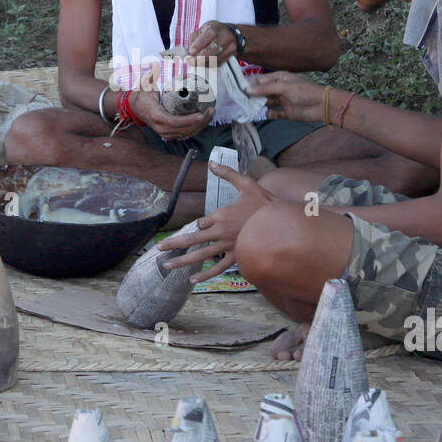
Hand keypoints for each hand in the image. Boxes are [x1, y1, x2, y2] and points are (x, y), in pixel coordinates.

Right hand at [130, 65, 213, 139]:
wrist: (134, 107)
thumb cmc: (141, 95)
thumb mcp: (145, 84)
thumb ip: (151, 75)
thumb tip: (156, 64)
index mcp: (156, 115)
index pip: (173, 121)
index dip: (188, 120)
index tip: (200, 115)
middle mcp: (160, 127)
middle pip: (183, 130)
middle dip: (199, 122)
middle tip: (210, 111)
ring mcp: (165, 132)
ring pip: (186, 133)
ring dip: (200, 126)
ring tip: (210, 113)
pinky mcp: (169, 133)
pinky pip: (184, 134)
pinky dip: (196, 128)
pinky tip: (205, 120)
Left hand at [157, 162, 274, 283]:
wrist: (283, 223)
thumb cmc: (264, 202)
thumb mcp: (246, 183)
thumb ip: (227, 173)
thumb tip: (211, 162)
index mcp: (221, 215)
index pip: (201, 222)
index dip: (202, 224)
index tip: (206, 224)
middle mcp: (220, 232)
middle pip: (192, 239)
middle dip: (173, 244)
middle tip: (158, 249)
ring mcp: (228, 246)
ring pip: (200, 256)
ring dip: (182, 261)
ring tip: (166, 266)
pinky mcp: (237, 257)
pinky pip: (218, 268)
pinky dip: (205, 274)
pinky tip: (192, 279)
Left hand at [186, 20, 237, 65]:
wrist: (231, 33)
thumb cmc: (213, 31)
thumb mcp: (202, 30)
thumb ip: (193, 40)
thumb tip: (187, 53)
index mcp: (215, 28)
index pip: (207, 37)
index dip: (198, 45)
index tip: (190, 52)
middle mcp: (225, 37)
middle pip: (211, 51)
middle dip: (199, 58)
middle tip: (190, 62)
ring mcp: (230, 47)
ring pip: (214, 60)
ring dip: (202, 63)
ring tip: (195, 62)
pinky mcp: (231, 56)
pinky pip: (218, 64)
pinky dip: (209, 64)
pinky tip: (204, 62)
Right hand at [243, 70, 329, 123]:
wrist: (321, 105)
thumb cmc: (303, 91)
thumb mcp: (283, 87)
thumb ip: (265, 89)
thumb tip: (247, 90)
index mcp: (279, 78)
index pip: (260, 80)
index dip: (250, 84)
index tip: (238, 90)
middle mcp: (279, 88)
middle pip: (262, 92)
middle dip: (252, 96)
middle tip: (239, 101)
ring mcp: (283, 100)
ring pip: (267, 103)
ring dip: (259, 105)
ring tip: (247, 109)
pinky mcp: (286, 112)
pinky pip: (274, 113)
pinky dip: (269, 114)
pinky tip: (263, 115)